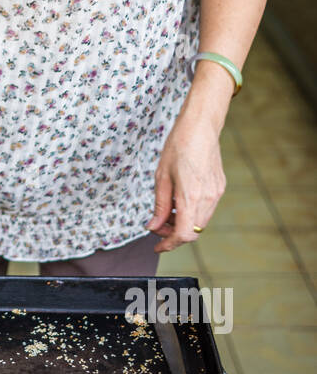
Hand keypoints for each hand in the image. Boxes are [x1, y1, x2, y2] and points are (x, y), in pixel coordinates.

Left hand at [148, 109, 225, 252]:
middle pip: (193, 232)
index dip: (169, 244)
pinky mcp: (220, 188)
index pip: (183, 235)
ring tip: (168, 210)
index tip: (157, 247)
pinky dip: (192, 213)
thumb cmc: (178, 147)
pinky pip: (206, 209)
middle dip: (173, 233)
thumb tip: (154, 227)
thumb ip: (159, 206)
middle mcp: (208, 198)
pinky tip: (180, 200)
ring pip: (200, 222)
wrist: (200, 127)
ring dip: (183, 223)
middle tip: (157, 225)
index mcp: (191, 197)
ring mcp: (217, 193)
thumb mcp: (161, 177)